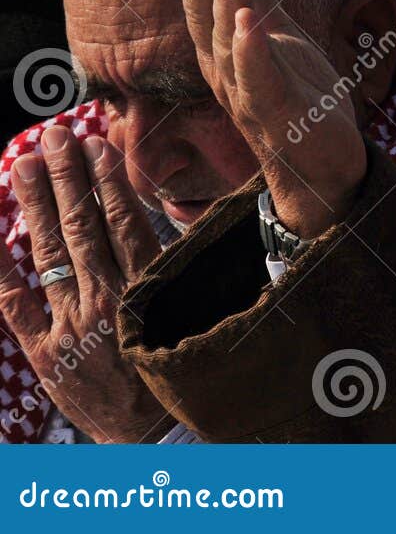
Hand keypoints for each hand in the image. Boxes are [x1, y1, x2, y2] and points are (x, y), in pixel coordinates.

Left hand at [0, 128, 168, 441]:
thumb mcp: (194, 317)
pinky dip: (1, 269)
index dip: (106, 179)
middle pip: (83, 224)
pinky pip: (16, 304)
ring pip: (51, 252)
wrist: (158, 441)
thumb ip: (182, 272)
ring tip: (24, 163)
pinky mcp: (46, 352)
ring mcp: (73, 325)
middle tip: (54, 135)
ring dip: (36, 203)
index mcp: (149, 289)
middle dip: (66, 176)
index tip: (96, 144)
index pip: (122, 220)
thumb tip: (180, 226)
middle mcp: (109, 299)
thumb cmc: (185, 377)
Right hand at [170, 0, 366, 238]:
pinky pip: (258, 81)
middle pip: (204, 13)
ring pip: (228, 42)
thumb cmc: (301, 102)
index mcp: (229, 53)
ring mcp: (248, 96)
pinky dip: (251, 50)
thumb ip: (258, 2)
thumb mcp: (282, 41)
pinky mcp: (277, 117)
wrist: (327, 168)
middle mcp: (228, 72)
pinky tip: (246, 22)